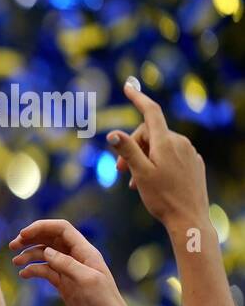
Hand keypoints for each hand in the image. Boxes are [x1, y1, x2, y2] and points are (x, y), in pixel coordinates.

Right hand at [9, 219, 131, 305]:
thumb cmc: (104, 302)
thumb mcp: (86, 280)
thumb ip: (66, 263)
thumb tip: (46, 251)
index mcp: (85, 251)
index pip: (61, 229)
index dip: (41, 227)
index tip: (23, 234)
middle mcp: (76, 257)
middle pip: (50, 239)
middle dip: (31, 239)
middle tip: (13, 245)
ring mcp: (69, 270)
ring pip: (45, 255)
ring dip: (29, 255)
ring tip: (15, 262)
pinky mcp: (64, 284)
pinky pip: (45, 271)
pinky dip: (33, 270)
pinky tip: (24, 275)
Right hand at [107, 81, 208, 229]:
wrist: (190, 219)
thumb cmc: (162, 198)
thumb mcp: (140, 173)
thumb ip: (127, 150)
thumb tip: (112, 132)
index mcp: (166, 142)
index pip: (150, 112)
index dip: (138, 98)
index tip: (128, 86)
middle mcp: (180, 142)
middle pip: (150, 133)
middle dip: (133, 147)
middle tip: (119, 171)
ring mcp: (189, 153)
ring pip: (160, 146)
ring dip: (144, 159)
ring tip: (134, 183)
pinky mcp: (194, 164)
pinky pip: (172, 156)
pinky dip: (158, 164)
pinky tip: (153, 183)